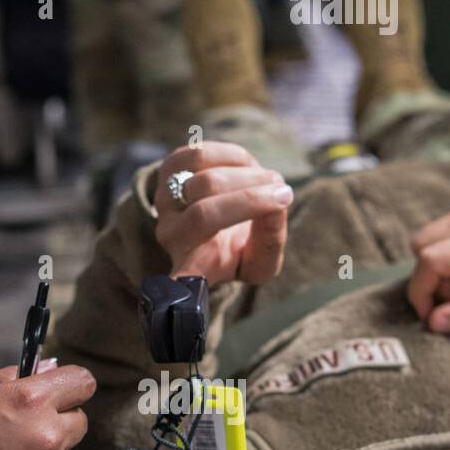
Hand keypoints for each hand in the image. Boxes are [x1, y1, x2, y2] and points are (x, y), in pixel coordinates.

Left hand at [154, 143, 292, 287]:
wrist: (221, 214)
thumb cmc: (242, 244)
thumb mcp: (262, 260)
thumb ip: (271, 242)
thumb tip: (275, 202)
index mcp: (195, 268)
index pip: (180, 283)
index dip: (178, 288)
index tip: (176, 295)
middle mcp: (172, 235)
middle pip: (205, 214)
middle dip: (251, 200)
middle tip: (283, 194)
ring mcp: (166, 200)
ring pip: (205, 180)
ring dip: (248, 176)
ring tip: (267, 181)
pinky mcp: (170, 169)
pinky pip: (200, 154)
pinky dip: (233, 157)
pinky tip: (245, 166)